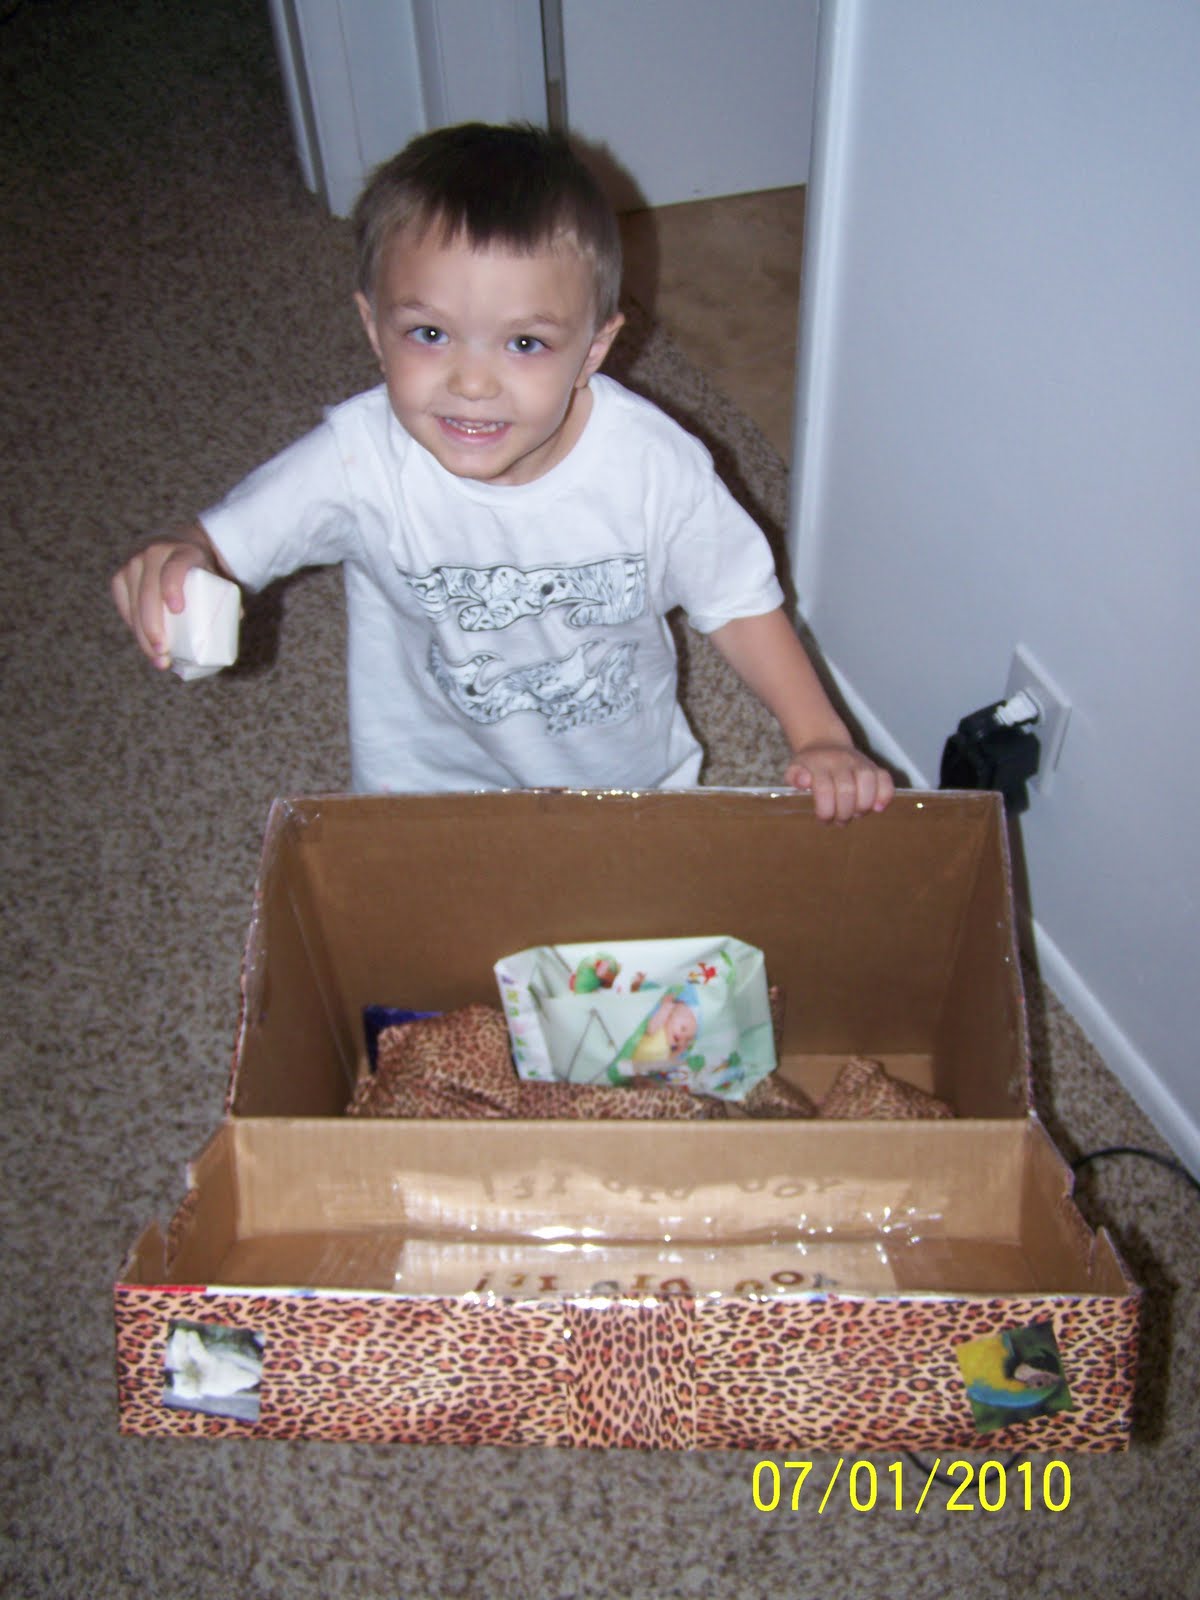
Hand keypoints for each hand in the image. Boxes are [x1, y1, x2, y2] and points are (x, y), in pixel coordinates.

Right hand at [110, 529, 216, 669]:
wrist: (175, 542)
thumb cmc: (199, 566)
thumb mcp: (214, 572)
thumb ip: (225, 593)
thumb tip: (236, 618)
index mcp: (182, 551)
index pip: (174, 568)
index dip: (173, 587)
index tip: (177, 610)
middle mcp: (153, 553)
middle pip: (148, 592)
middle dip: (153, 626)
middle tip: (165, 652)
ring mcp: (133, 563)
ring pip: (133, 603)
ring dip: (142, 634)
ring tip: (157, 657)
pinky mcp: (120, 576)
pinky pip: (123, 604)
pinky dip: (133, 626)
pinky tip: (145, 644)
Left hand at [785, 742, 894, 822]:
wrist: (824, 744)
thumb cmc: (810, 765)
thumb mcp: (794, 769)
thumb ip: (794, 776)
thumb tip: (804, 781)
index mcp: (820, 765)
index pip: (824, 789)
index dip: (825, 810)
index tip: (824, 819)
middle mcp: (842, 761)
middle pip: (847, 790)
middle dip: (843, 813)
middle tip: (839, 820)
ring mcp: (860, 763)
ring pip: (868, 783)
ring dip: (863, 806)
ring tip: (855, 814)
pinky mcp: (874, 766)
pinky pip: (885, 779)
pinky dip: (885, 795)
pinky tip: (877, 808)